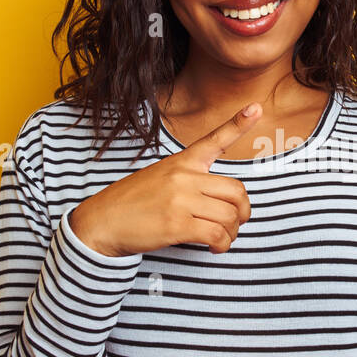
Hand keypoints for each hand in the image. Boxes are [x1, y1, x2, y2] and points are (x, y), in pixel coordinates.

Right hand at [68, 103, 262, 256]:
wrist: (101, 222)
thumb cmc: (131, 203)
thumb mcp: (158, 177)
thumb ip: (187, 181)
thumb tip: (216, 200)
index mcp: (181, 162)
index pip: (213, 140)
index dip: (237, 124)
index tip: (256, 107)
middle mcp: (184, 177)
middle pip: (236, 191)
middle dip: (242, 212)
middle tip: (236, 223)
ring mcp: (181, 200)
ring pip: (229, 216)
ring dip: (231, 233)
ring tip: (221, 239)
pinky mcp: (177, 224)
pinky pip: (216, 235)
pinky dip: (222, 245)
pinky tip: (214, 248)